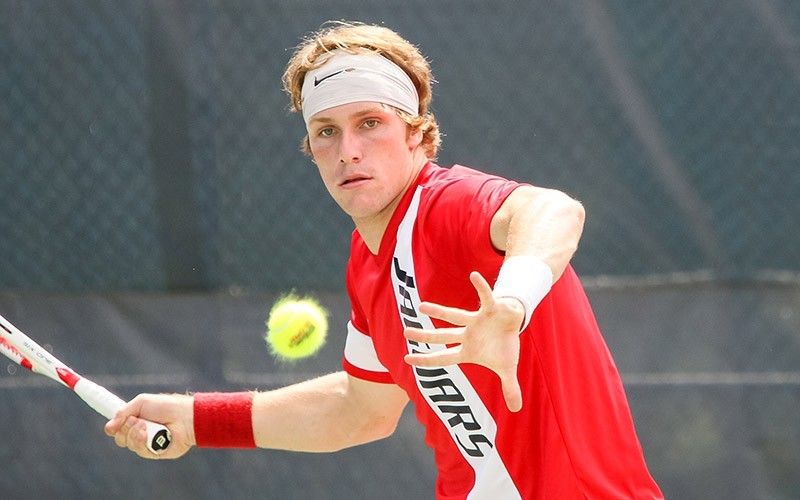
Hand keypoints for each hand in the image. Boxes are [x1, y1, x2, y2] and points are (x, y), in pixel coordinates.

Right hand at [104, 393, 193, 458]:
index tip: (112, 424)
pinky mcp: (153, 452)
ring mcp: (145, 443)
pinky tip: (147, 433)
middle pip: (119, 437)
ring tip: (145, 424)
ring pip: (127, 443)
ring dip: (133, 433)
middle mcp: (138, 433)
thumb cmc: (166, 407)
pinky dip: (140, 440)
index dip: (113, 426)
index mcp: (134, 420)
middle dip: (124, 428)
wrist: (184, 417)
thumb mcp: (141, 403)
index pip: (116, 428)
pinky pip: (139, 450)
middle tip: (135, 419)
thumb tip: (108, 428)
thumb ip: (123, 413)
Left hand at [403, 271, 524, 411]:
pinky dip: (481, 287)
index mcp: (469, 350)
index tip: (407, 359)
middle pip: (442, 336)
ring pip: (455, 315)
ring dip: (439, 312)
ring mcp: (476, 320)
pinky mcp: (490, 308)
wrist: (514, 323)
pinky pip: (485, 296)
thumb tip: (517, 409)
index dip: (427, 360)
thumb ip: (509, 387)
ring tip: (421, 306)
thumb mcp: (508, 369)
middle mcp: (468, 334)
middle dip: (425, 336)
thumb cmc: (504, 345)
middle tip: (405, 332)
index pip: (444, 357)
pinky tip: (473, 276)